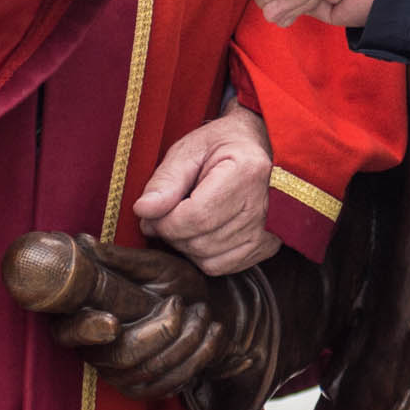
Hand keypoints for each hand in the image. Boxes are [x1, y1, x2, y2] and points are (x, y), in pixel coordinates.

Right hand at [3, 233, 236, 400]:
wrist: (208, 310)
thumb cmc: (173, 284)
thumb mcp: (153, 267)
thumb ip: (121, 261)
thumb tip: (84, 244)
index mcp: (85, 318)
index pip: (70, 332)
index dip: (87, 330)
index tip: (112, 323)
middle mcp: (95, 353)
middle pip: (122, 355)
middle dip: (162, 331)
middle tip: (181, 303)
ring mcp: (120, 377)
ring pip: (151, 369)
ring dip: (187, 339)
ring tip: (203, 312)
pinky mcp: (145, 391)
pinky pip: (172, 382)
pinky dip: (200, 355)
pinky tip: (212, 332)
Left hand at [132, 105, 280, 274]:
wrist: (254, 146)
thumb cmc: (219, 144)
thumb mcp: (188, 150)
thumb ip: (165, 180)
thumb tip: (144, 210)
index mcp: (247, 172)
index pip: (196, 217)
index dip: (163, 221)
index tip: (149, 212)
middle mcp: (261, 205)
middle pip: (201, 241)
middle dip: (170, 233)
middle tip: (161, 214)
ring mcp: (265, 228)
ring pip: (208, 258)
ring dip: (184, 244)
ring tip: (181, 219)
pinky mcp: (264, 245)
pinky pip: (222, 266)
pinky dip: (202, 255)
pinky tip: (199, 233)